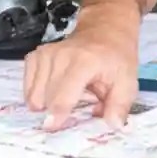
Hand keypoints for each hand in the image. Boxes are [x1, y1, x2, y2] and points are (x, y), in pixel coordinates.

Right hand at [23, 4, 139, 130]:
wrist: (105, 30)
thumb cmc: (116, 58)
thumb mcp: (127, 81)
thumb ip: (120, 105)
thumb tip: (113, 125)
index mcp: (84, 62)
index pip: (63, 94)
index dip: (58, 115)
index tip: (53, 127)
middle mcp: (61, 55)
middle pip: (47, 97)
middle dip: (57, 111)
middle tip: (74, 110)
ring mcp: (46, 53)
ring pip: (35, 93)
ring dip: (47, 102)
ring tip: (67, 96)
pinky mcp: (37, 54)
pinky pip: (28, 82)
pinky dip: (36, 93)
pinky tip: (50, 92)